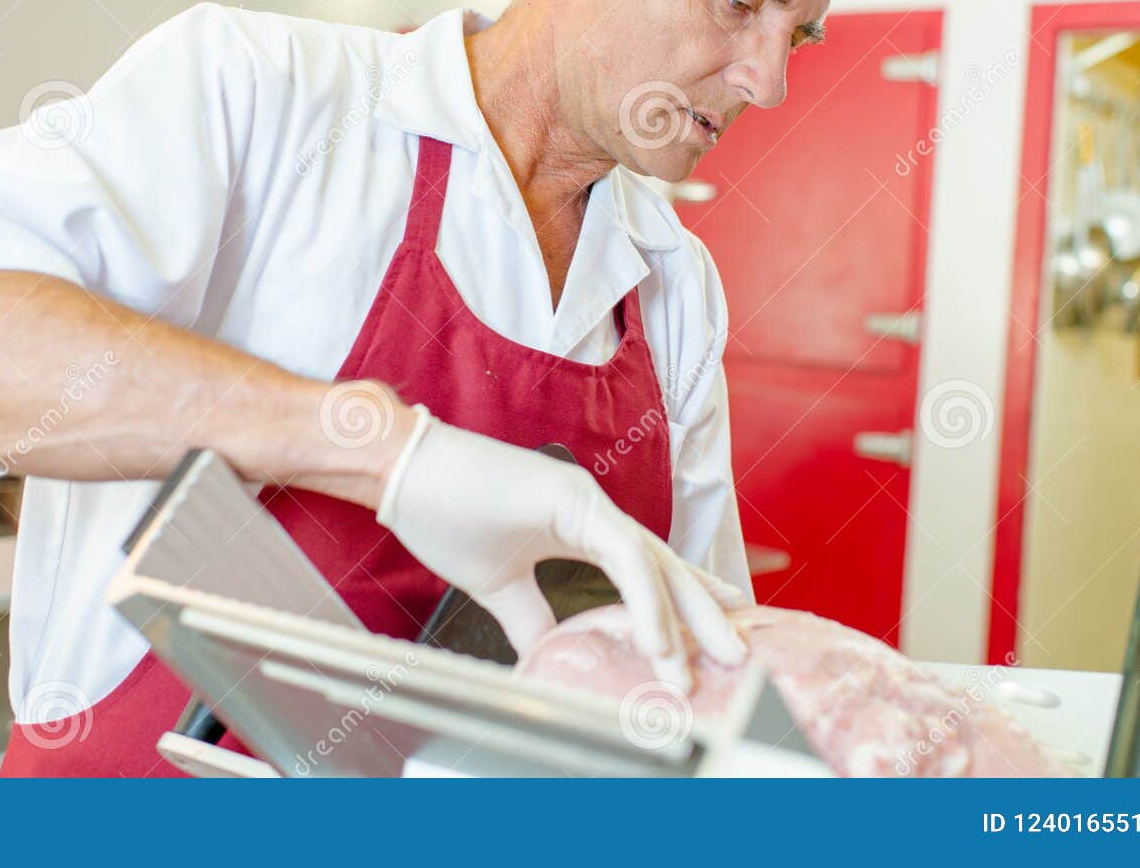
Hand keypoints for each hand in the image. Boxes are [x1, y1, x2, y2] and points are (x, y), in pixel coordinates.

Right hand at [376, 408, 748, 687]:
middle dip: (705, 614)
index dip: (684, 601)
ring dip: (682, 618)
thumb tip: (549, 662)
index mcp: (580, 525)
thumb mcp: (497, 585)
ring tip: (701, 665)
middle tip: (738, 657)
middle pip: (665, 566)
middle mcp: (594, 509)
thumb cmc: (442, 512)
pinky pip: (624, 557)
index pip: (647, 568)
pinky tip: (658, 640)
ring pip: (655, 563)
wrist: (401, 474)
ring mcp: (587, 500)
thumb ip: (531, 619)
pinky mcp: (573, 499)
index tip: (714, 636)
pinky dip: (645, 601)